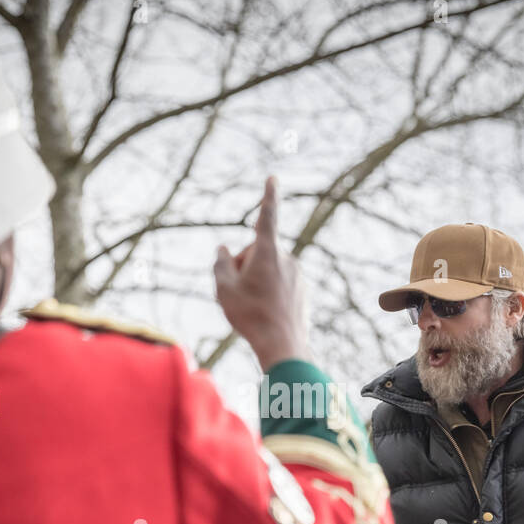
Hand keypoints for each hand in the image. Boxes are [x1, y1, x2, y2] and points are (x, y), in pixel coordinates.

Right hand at [214, 176, 307, 369]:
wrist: (283, 345)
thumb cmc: (251, 315)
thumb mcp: (224, 289)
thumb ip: (221, 264)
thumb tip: (224, 250)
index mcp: (268, 252)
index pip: (267, 216)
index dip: (268, 196)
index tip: (273, 178)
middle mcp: (287, 259)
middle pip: (258, 252)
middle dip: (245, 265)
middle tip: (238, 293)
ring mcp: (297, 275)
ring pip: (269, 269)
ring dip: (257, 280)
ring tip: (253, 306)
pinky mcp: (303, 290)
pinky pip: (280, 284)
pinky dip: (270, 292)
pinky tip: (265, 313)